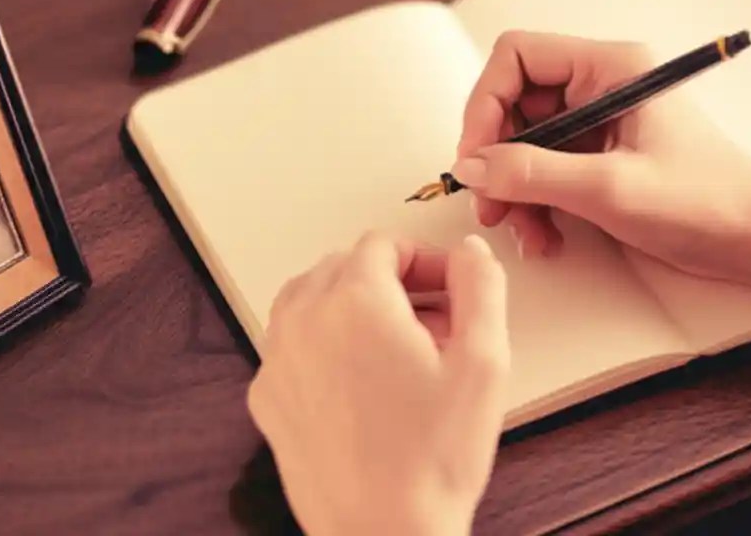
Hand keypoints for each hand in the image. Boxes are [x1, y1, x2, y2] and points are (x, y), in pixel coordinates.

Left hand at [247, 232, 508, 535]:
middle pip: (343, 265)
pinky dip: (322, 344)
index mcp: (356, 300)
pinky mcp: (266, 397)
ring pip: (308, 297)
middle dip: (391, 281)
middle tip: (435, 321)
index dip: (425, 259)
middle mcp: (305, 319)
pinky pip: (290, 344)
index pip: (383, 244)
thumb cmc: (432, 458)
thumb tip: (471, 254)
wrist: (383, 533)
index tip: (450, 287)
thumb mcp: (484, 363)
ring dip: (350, 304)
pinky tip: (360, 381)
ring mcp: (277, 359)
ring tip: (395, 346)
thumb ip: (481, 289)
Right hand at [454, 31, 750, 281]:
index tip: (474, 157)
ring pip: (525, 144)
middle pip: (514, 103)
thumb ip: (532, 173)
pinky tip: (546, 238)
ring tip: (522, 232)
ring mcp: (602, 124)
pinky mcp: (603, 159)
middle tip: (490, 204)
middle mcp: (601, 87)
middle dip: (496, 157)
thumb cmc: (707, 201)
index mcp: (609, 67)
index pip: (517, 57)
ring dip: (513, 189)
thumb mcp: (609, 188)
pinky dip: (536, 204)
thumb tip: (470, 167)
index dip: (485, 103)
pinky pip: (547, 171)